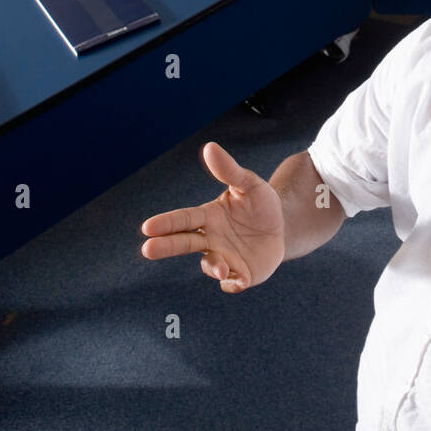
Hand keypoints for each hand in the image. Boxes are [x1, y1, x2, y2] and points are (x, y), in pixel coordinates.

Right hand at [141, 141, 285, 291]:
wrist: (282, 227)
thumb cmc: (260, 203)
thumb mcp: (249, 184)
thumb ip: (229, 170)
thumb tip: (210, 147)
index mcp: (209, 216)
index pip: (184, 219)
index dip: (166, 223)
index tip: (147, 227)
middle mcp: (211, 239)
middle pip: (183, 243)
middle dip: (165, 246)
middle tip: (147, 249)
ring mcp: (224, 258)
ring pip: (210, 265)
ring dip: (213, 267)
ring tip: (222, 268)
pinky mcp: (240, 274)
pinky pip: (231, 283)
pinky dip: (233, 283)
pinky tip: (239, 280)